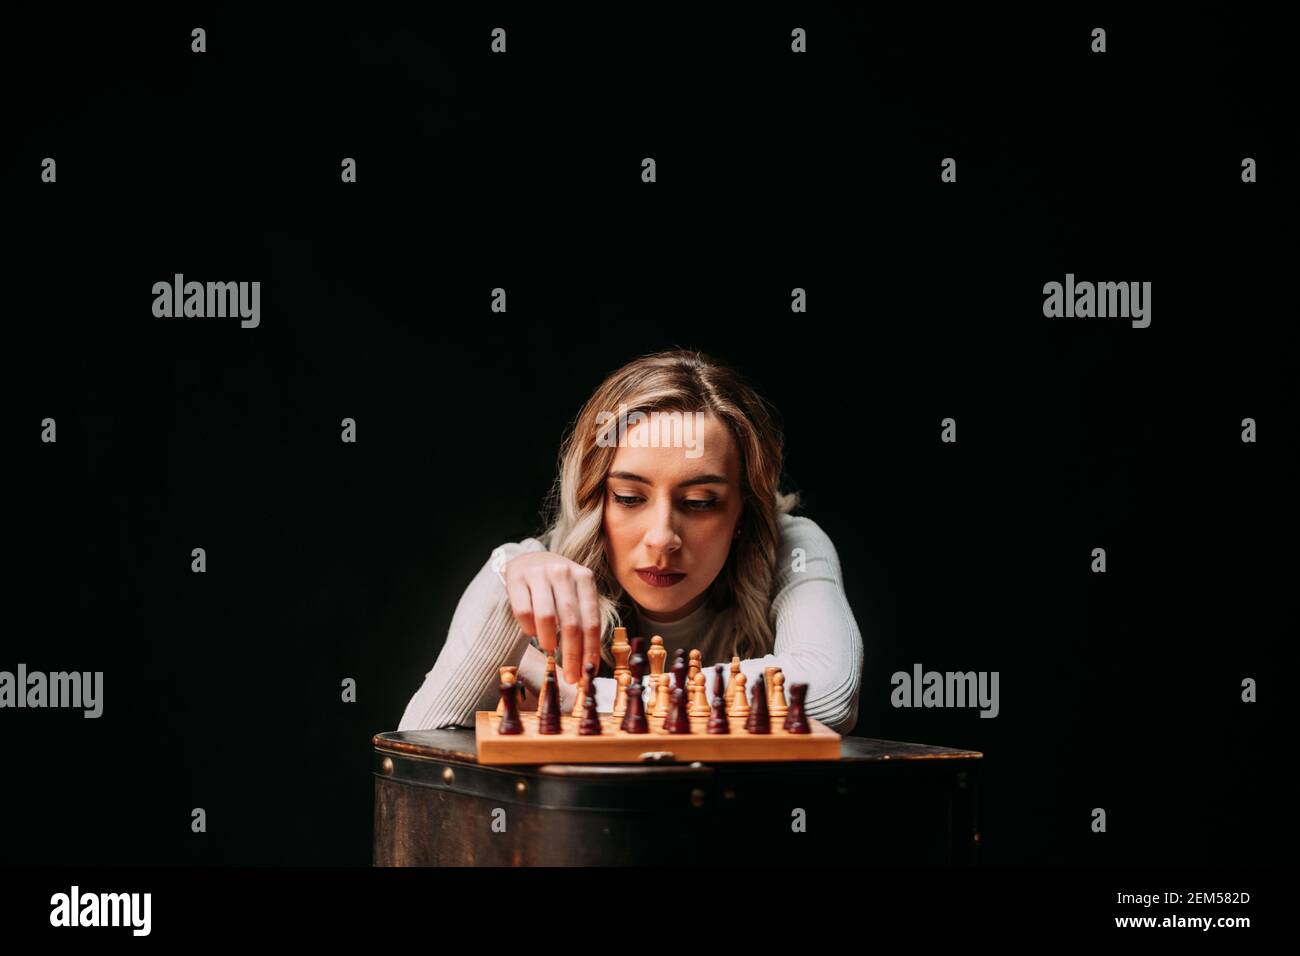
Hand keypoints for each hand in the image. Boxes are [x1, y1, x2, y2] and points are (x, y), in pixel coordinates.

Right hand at [503, 551, 601, 683]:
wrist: (528, 559)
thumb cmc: (557, 586)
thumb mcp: (576, 594)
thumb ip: (583, 620)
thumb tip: (588, 665)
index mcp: (585, 578)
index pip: (592, 621)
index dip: (590, 650)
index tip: (587, 673)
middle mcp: (563, 572)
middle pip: (571, 622)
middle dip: (572, 654)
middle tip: (570, 676)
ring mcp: (539, 573)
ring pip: (547, 617)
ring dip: (549, 640)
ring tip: (550, 649)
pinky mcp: (516, 577)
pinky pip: (523, 611)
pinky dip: (528, 628)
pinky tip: (531, 631)